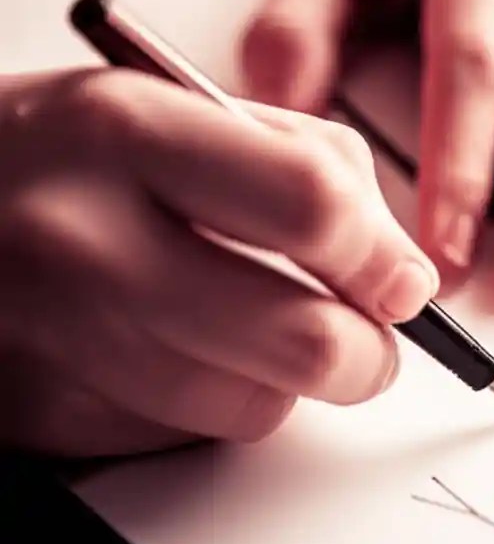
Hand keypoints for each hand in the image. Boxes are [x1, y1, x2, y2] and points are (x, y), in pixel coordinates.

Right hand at [0, 69, 437, 457]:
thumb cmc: (62, 153)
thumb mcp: (176, 107)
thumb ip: (309, 167)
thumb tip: (400, 270)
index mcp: (127, 134)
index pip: (315, 208)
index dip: (382, 258)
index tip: (401, 283)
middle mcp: (83, 238)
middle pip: (303, 339)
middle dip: (366, 354)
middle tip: (369, 342)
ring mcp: (55, 338)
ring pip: (256, 408)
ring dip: (283, 381)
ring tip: (248, 327)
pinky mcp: (41, 413)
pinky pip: (185, 436)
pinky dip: (208, 403)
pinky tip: (172, 348)